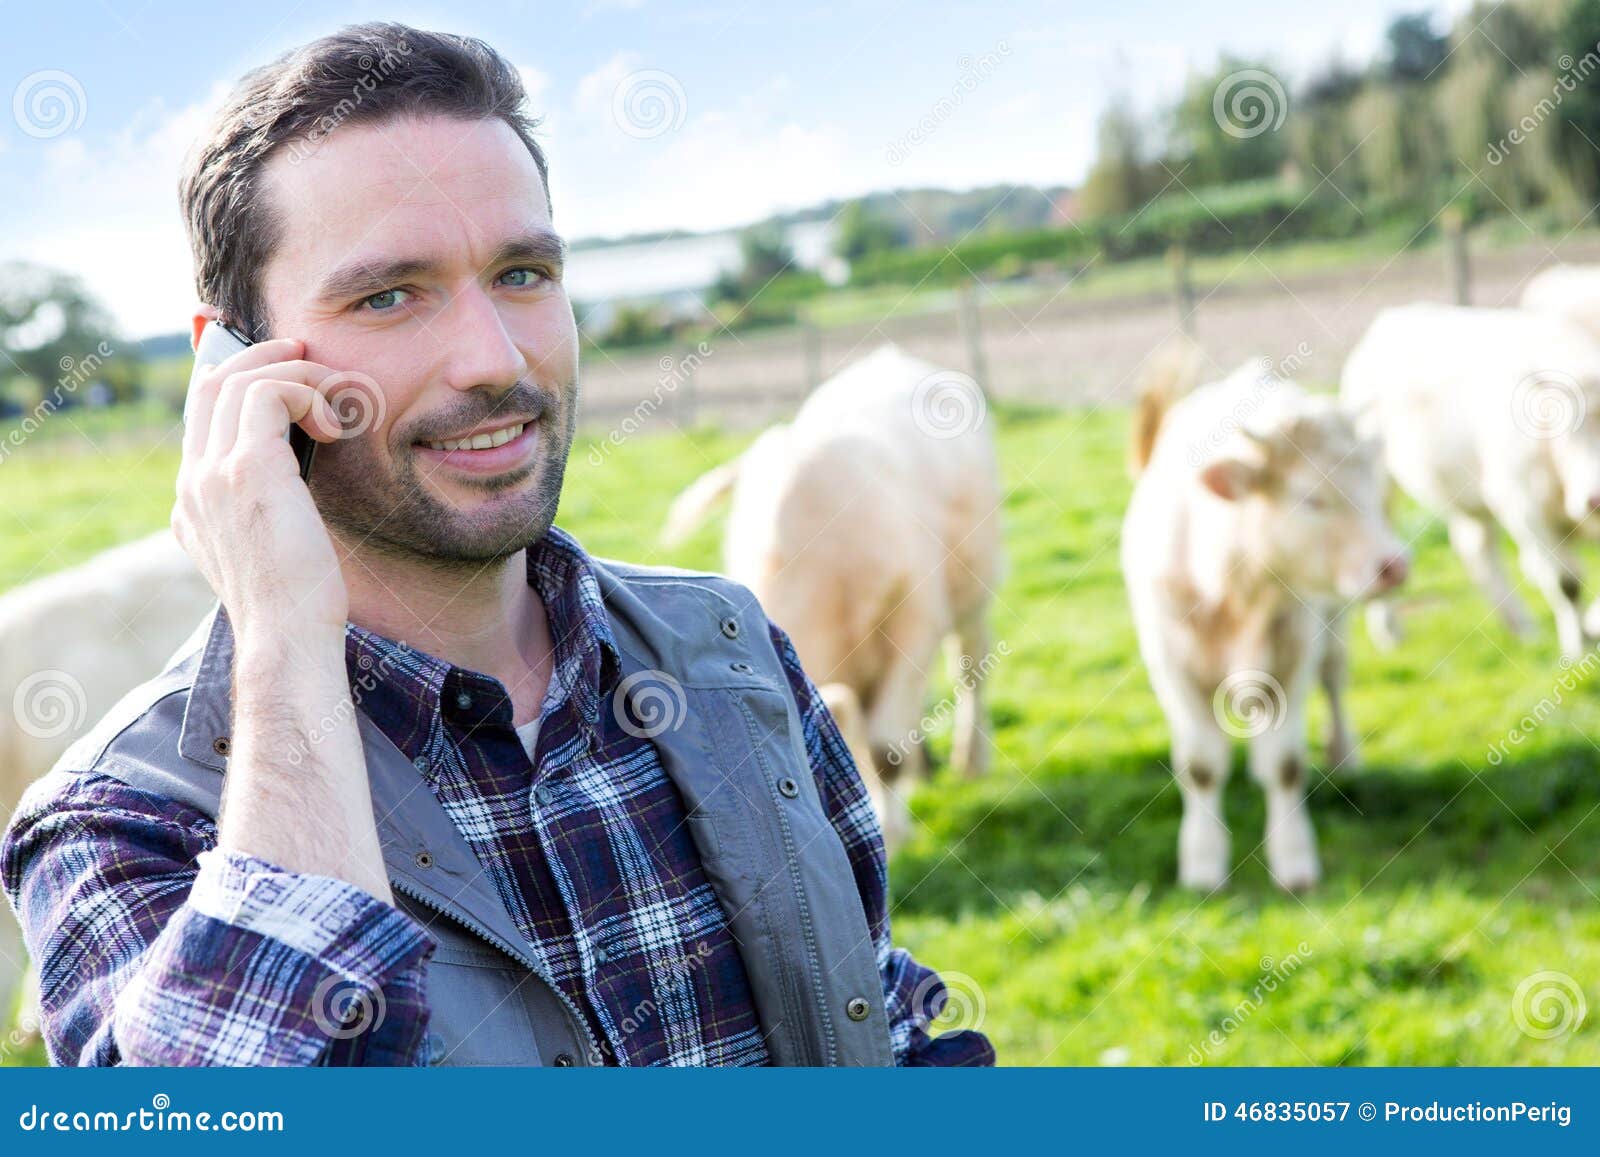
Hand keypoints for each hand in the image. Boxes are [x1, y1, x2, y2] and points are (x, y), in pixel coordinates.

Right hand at [172, 336, 351, 638]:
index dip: (238, 380)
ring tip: (336, 393)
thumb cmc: (298, 604)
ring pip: (237, 380)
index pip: (202, 416)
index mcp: (193, 501)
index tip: (284, 372)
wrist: (288, 640)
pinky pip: (269, 393)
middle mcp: (192, 482)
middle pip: (212, 385)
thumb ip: (268, 513)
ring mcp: (211, 475)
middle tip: (307, 355)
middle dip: (261, 357)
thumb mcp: (274, 550)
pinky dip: (306, 391)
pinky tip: (336, 424)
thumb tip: (294, 483)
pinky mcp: (247, 471)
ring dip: (294, 372)